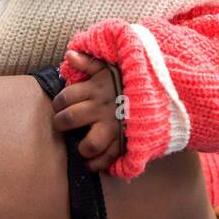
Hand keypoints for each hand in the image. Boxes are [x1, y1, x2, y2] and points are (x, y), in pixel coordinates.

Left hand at [51, 51, 124, 172]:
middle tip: (62, 124)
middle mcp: (102, 109)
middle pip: (70, 119)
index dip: (58, 103)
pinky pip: (108, 159)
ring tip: (80, 144)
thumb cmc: (129, 79)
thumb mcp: (109, 66)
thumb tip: (69, 55)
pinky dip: (97, 164)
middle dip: (61, 123)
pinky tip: (91, 161)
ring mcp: (114, 127)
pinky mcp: (125, 141)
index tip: (60, 106)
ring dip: (81, 147)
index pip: (65, 97)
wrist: (161, 91)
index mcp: (96, 89)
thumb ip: (88, 62)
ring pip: (89, 144)